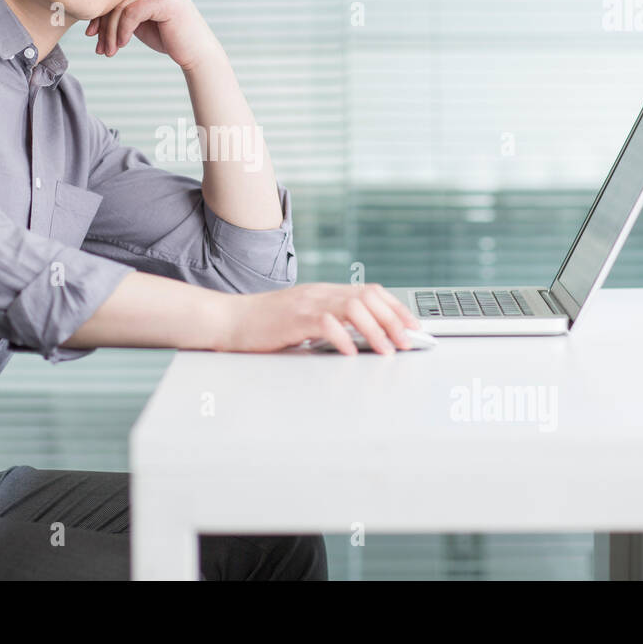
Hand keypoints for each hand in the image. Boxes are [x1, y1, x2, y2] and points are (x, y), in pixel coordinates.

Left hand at [84, 0, 220, 70]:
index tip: (91, 34)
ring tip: (109, 50)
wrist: (195, 50)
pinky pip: (131, 13)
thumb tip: (86, 8)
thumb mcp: (137, 16)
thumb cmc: (166, 34)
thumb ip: (118, 6)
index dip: (100, 12)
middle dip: (103, 24)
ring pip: (120, 6)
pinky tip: (123, 44)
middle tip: (99, 47)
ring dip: (110, 33)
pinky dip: (123, 32)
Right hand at [214, 283, 420, 355]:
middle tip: (407, 342)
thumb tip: (362, 338)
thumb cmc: (264, 325)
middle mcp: (320, 293)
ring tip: (386, 350)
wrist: (230, 320)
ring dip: (376, 330)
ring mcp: (307, 303)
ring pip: (354, 307)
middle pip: (368, 296)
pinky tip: (350, 353)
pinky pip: (326, 323)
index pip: (370, 290)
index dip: (396, 308)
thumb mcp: (303, 319)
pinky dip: (343, 338)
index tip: (412, 326)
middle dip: (394, 320)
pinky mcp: (293, 319)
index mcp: (324, 292)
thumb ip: (330, 321)